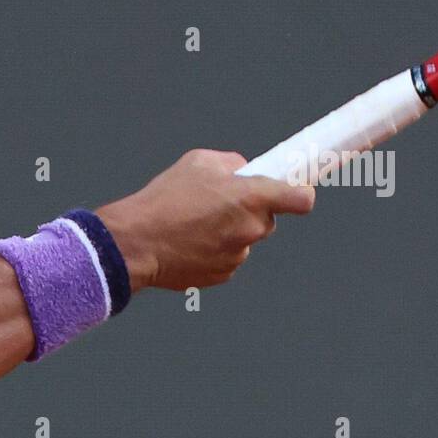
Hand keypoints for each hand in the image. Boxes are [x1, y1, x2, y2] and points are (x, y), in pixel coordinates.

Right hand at [97, 148, 314, 290]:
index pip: (301, 199)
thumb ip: (232, 163)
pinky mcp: (222, 275)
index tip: (293, 192)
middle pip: (267, 220)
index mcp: (252, 197)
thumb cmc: (164, 200)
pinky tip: (187, 244)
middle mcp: (251, 229)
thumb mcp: (197, 162)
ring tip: (193, 225)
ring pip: (244, 241)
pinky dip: (213, 252)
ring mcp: (238, 255)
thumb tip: (243, 171)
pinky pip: (226, 259)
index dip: (299, 194)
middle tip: (219, 205)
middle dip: (250, 212)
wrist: (136, 243)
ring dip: (228, 233)